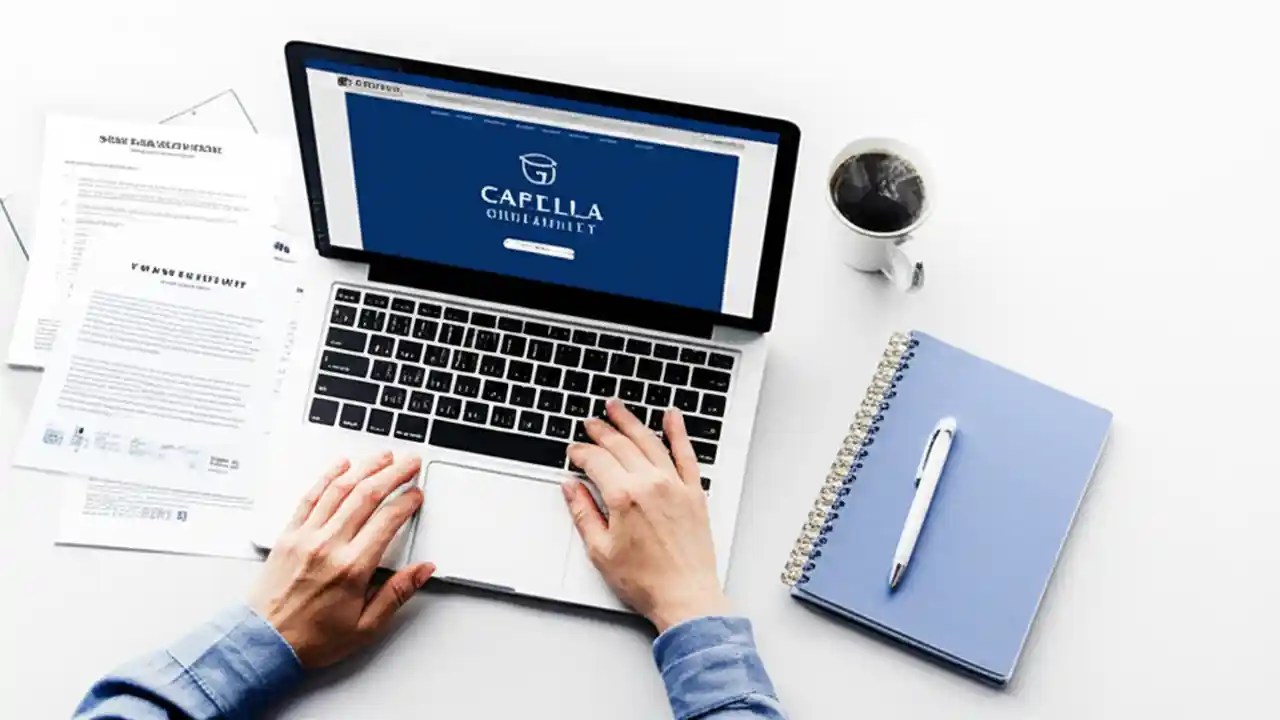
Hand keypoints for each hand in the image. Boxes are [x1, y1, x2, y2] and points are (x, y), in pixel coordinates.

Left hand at [249, 452, 433, 668]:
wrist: (264, 644)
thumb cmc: (313, 639)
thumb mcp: (366, 626)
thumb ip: (397, 593)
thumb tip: (423, 570)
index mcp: (352, 568)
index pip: (387, 521)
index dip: (407, 502)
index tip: (417, 495)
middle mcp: (328, 546)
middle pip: (367, 495)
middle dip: (393, 474)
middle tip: (410, 463)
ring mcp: (306, 536)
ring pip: (340, 489)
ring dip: (365, 468)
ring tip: (383, 457)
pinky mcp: (288, 535)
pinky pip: (310, 497)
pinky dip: (327, 477)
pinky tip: (341, 466)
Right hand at [564, 399, 729, 631]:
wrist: (685, 596)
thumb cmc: (645, 581)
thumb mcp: (600, 550)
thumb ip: (583, 513)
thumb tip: (570, 488)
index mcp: (624, 497)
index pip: (596, 461)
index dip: (581, 452)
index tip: (573, 451)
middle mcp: (650, 484)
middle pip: (621, 445)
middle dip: (601, 431)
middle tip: (590, 422)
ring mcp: (675, 485)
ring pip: (649, 442)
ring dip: (631, 421)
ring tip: (618, 408)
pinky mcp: (694, 492)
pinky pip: (686, 454)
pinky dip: (678, 432)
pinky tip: (672, 417)